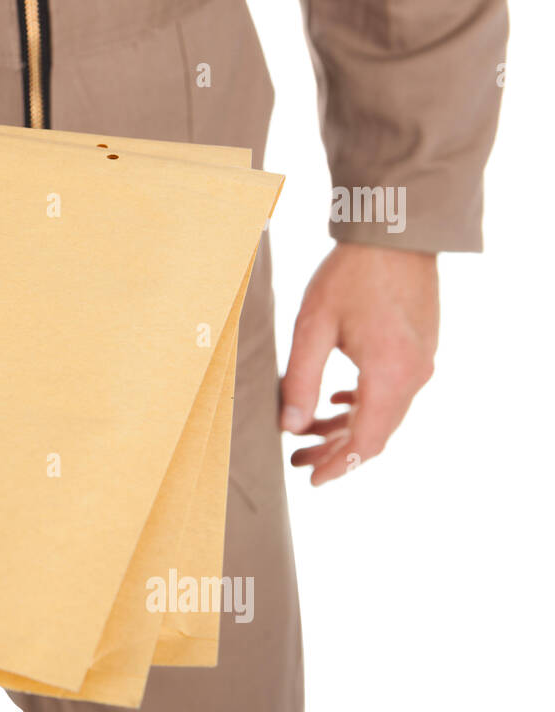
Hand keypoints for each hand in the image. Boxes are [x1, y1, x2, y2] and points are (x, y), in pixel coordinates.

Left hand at [279, 243, 438, 485]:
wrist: (396, 232)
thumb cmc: (350, 275)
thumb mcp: (312, 328)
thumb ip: (300, 381)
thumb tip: (289, 427)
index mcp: (390, 376)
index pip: (365, 442)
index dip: (338, 466)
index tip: (311, 479)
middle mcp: (414, 376)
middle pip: (376, 434)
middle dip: (336, 451)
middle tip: (297, 459)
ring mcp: (422, 363)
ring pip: (383, 413)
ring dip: (346, 426)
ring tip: (306, 432)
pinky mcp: (420, 349)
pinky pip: (393, 392)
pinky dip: (363, 404)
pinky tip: (338, 400)